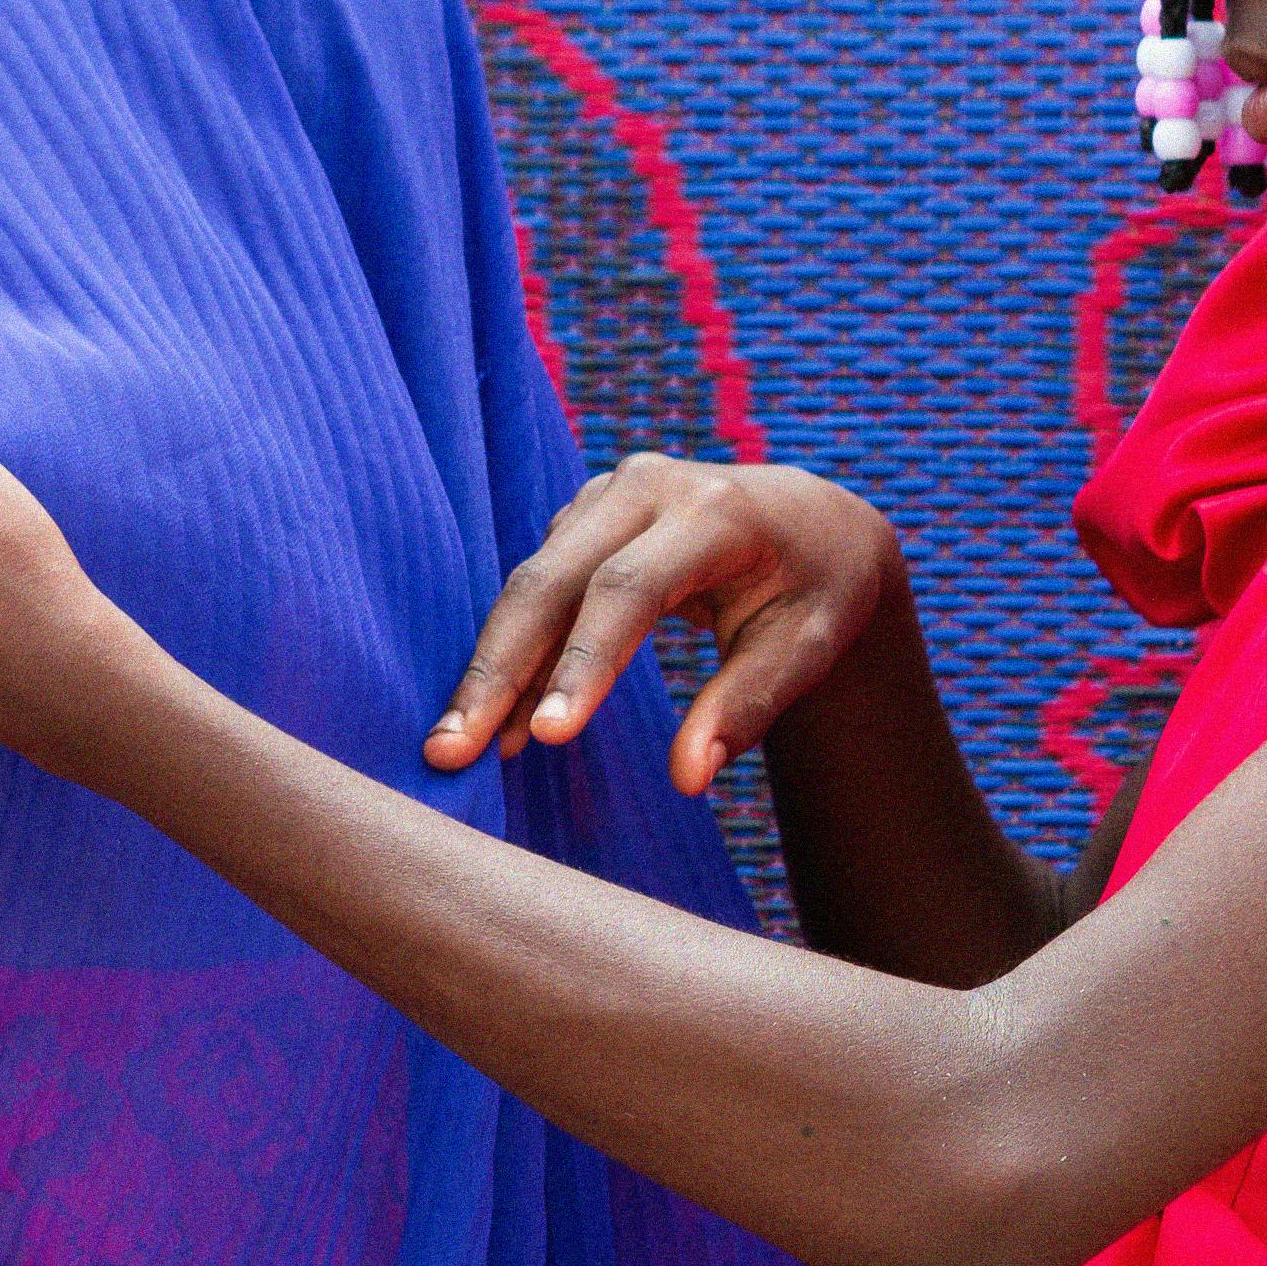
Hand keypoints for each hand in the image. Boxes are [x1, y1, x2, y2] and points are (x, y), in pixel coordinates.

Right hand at [427, 454, 903, 795]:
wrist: (810, 521)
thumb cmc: (816, 591)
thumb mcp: (807, 648)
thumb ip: (747, 707)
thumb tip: (689, 778)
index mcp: (714, 510)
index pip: (628, 589)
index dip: (582, 663)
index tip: (546, 737)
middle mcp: (649, 487)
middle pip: (553, 580)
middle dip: (498, 669)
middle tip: (450, 749)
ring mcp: (607, 495)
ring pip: (531, 585)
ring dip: (493, 668)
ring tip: (457, 747)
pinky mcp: (583, 518)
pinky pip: (537, 588)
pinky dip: (514, 653)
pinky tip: (494, 719)